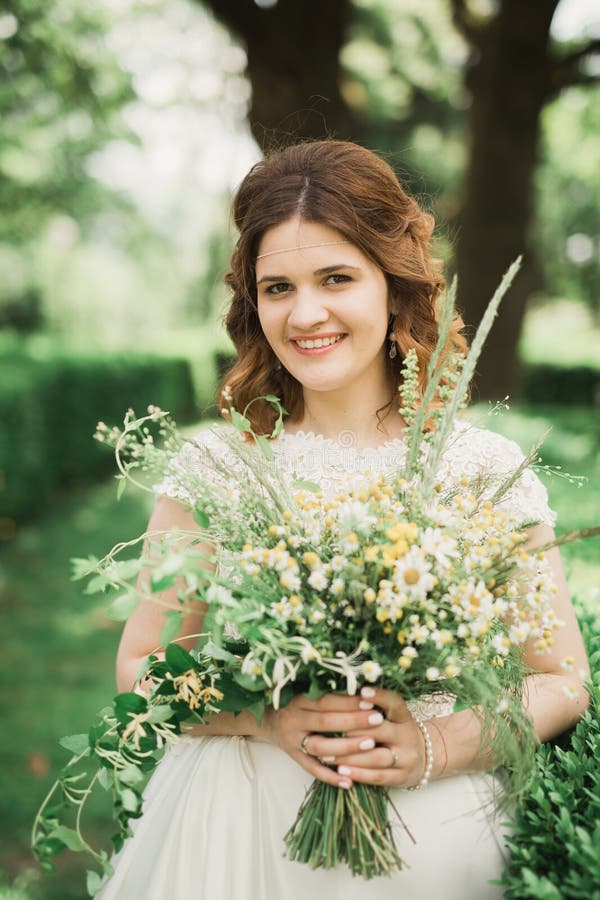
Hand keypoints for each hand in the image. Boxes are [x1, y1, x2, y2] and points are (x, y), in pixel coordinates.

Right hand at [259, 688, 428, 788]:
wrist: (266, 719)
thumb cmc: (293, 701)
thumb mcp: (304, 691)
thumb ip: (327, 692)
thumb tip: (362, 688)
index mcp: (297, 700)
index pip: (326, 700)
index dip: (348, 701)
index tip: (371, 701)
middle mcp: (293, 720)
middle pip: (326, 722)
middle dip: (354, 721)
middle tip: (378, 720)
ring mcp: (293, 741)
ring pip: (320, 747)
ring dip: (346, 747)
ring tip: (371, 745)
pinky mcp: (294, 758)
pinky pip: (313, 769)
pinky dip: (331, 777)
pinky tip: (349, 782)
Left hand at [327, 687, 430, 788]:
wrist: (424, 758)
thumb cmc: (395, 731)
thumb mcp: (391, 716)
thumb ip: (371, 707)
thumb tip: (343, 694)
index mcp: (404, 716)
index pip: (395, 703)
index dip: (379, 696)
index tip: (362, 691)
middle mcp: (407, 735)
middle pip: (380, 730)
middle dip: (352, 729)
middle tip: (327, 728)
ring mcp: (406, 758)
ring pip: (376, 757)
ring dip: (350, 756)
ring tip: (327, 754)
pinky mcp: (401, 777)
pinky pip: (377, 777)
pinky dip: (358, 774)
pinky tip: (340, 770)